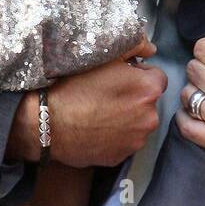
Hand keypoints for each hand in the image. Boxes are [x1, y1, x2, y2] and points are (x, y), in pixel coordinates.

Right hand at [6, 36, 165, 168]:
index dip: (137, 75)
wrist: (47, 122)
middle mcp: (150, 117)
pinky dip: (115, 136)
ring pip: (137, 124)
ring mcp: (136, 140)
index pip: (156, 77)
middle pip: (148, 103)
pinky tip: (96, 129)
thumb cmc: (74, 85)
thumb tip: (151, 49)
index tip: (119, 77)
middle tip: (106, 95)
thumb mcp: (104, 57)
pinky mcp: (121, 157)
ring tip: (99, 113)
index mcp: (149, 90)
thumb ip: (134, 48)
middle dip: (134, 98)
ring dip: (126, 118)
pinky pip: (123, 142)